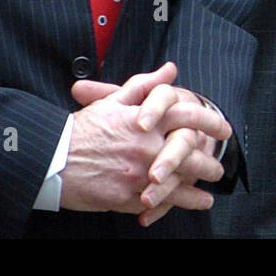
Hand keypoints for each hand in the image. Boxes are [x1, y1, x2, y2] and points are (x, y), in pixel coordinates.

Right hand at [68, 61, 230, 225]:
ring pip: (177, 182)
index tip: (224, 129)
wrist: (51, 158)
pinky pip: (157, 202)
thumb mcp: (112, 102)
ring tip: (210, 193)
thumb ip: (145, 85)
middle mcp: (146, 145)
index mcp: (145, 119)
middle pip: (189, 153)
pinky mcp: (125, 197)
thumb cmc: (81, 128)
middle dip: (208, 163)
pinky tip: (189, 205)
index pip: (187, 114)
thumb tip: (170, 70)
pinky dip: (176, 204)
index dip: (210, 121)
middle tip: (219, 168)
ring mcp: (137, 173)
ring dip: (197, 189)